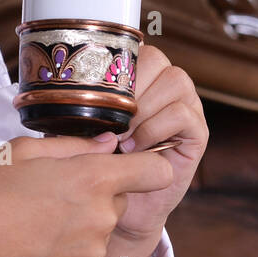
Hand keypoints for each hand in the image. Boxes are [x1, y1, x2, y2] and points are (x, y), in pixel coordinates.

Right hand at [0, 132, 174, 256]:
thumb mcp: (20, 151)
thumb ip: (73, 145)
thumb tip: (108, 143)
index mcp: (94, 179)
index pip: (157, 170)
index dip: (147, 166)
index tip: (129, 167)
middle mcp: (102, 218)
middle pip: (120, 200)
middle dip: (96, 195)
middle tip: (52, 195)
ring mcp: (93, 255)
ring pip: (99, 231)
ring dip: (78, 226)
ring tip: (35, 224)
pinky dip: (66, 255)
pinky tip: (33, 248)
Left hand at [94, 45, 208, 249]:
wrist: (120, 209)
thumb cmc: (98, 165)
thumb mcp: (79, 130)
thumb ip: (76, 107)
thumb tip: (59, 94)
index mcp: (139, 78)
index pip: (135, 48)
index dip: (116, 63)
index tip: (94, 92)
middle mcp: (166, 86)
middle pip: (157, 59)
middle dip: (128, 88)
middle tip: (109, 120)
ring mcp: (186, 106)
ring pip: (175, 81)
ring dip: (143, 109)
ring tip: (122, 137)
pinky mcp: (198, 133)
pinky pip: (182, 114)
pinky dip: (154, 129)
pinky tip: (135, 148)